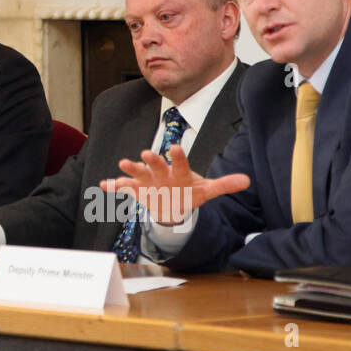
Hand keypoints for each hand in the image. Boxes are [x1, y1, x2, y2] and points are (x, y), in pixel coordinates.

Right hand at [99, 146, 249, 224]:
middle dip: (151, 160)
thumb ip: (223, 185)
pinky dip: (113, 186)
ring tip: (123, 163)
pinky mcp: (136, 190)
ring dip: (131, 168)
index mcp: (178, 172)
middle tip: (146, 153)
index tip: (176, 148)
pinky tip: (103, 185)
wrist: (171, 202)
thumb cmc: (189, 192)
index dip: (178, 156)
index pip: (180, 163)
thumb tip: (247, 180)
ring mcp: (147, 180)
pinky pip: (123, 187)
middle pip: (156, 165)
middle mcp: (161, 172)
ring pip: (138, 172)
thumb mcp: (206, 190)